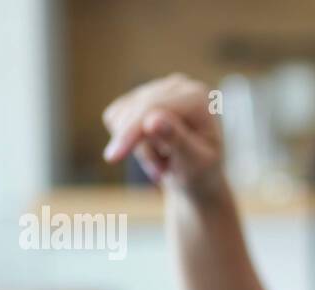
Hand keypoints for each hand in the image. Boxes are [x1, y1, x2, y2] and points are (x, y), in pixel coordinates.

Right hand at [101, 72, 223, 196]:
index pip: (154, 107)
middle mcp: (178, 86)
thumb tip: (152, 120)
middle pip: (135, 109)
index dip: (131, 131)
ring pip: (121, 116)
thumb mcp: (196, 163)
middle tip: (159, 176)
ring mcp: (157, 89)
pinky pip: (115, 119)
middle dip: (139, 147)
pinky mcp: (139, 97)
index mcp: (197, 98)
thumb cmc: (202, 173)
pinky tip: (154, 152)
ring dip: (138, 149)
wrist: (198, 178)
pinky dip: (130, 142)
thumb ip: (177, 140)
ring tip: (165, 163)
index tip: (112, 158)